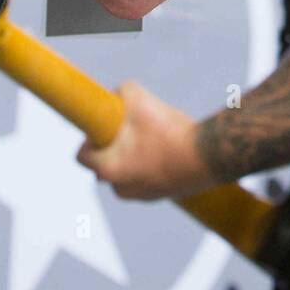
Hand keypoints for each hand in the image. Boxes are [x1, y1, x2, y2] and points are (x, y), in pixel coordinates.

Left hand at [76, 80, 212, 200]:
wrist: (206, 158)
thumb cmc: (168, 132)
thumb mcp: (138, 98)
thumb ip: (120, 94)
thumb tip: (116, 95)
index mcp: (107, 169)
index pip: (82, 155)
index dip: (91, 136)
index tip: (106, 124)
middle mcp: (119, 188)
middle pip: (105, 163)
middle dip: (115, 145)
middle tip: (133, 127)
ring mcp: (140, 195)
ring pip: (127, 171)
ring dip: (135, 155)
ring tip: (156, 136)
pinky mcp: (160, 196)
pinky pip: (147, 177)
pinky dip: (153, 164)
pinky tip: (170, 148)